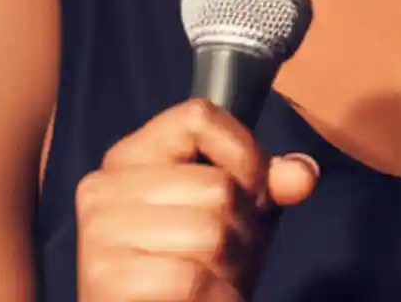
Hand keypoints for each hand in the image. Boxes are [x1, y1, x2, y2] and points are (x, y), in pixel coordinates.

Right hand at [76, 98, 320, 300]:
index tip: (252, 194)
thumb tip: (302, 175)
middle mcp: (104, 185)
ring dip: (230, 269)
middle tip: (226, 259)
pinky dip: (214, 297)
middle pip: (217, 185)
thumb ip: (266, 188)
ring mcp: (99, 232)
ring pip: (210, 232)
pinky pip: (190, 277)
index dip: (244, 153)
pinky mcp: (106, 278)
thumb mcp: (237, 219)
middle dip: (242, 232)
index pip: (198, 117)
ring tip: (213, 281)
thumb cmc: (192, 270)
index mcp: (131, 156)